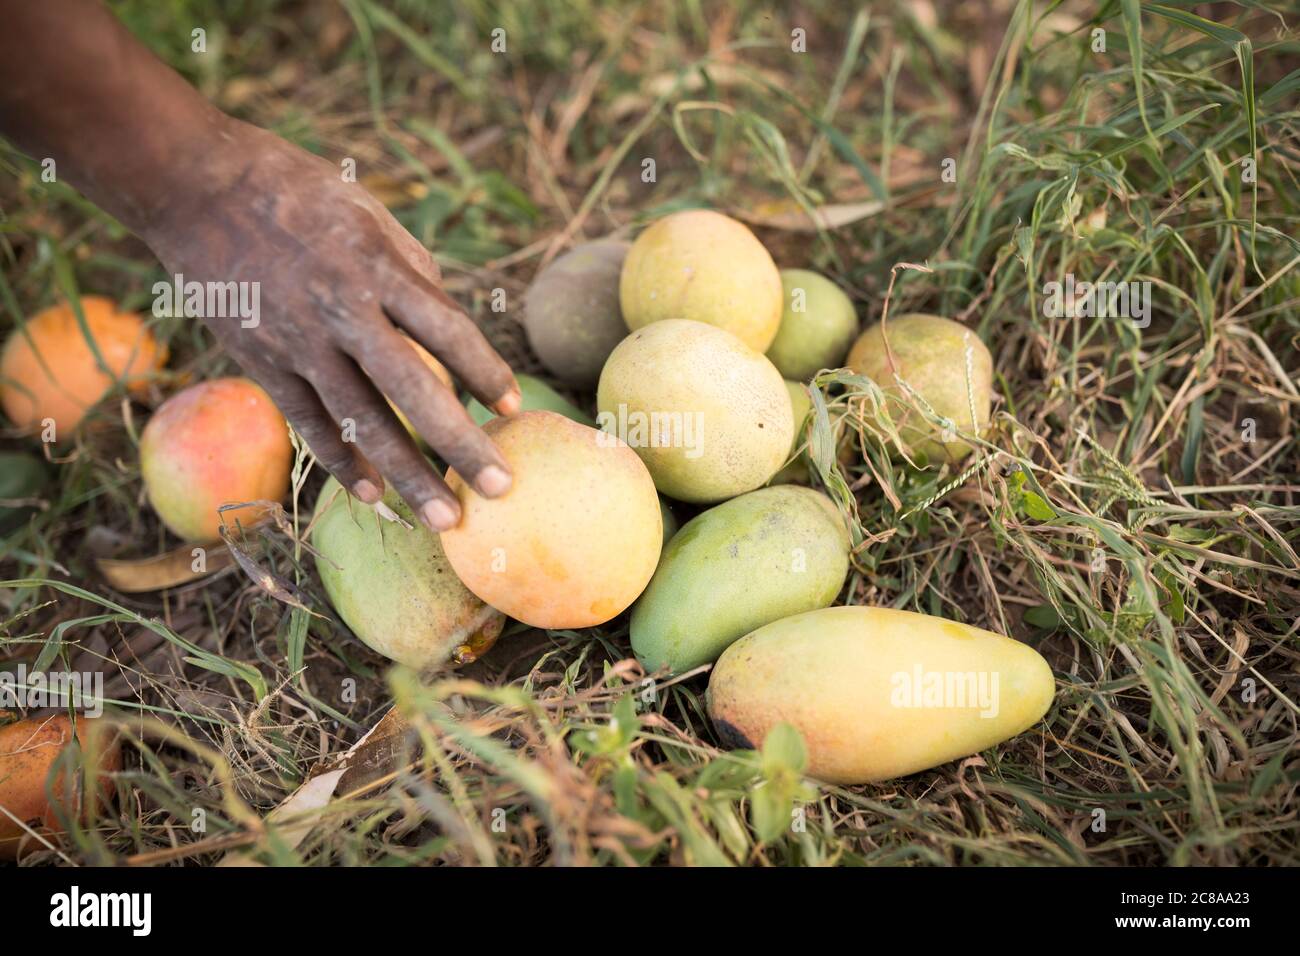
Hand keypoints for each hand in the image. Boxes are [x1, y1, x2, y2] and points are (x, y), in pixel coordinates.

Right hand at [142, 117, 519, 530]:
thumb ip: (415, 276)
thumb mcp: (371, 217)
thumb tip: (450, 334)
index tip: (514, 409)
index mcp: (378, 268)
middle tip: (500, 488)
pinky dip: (342, 462)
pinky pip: (309, 424)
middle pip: (412, 390)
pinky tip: (374, 495)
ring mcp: (298, 342)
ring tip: (444, 519)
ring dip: (406, 476)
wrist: (198, 188)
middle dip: (459, 445)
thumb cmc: (300, 195)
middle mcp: (341, 310)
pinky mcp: (261, 362)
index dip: (485, 372)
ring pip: (360, 422)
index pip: (447, 330)